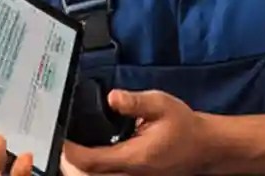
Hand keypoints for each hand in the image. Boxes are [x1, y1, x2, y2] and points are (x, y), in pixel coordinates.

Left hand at [63, 90, 205, 175]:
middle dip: (70, 163)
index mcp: (134, 157)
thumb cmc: (183, 126)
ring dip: (80, 168)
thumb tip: (112, 97)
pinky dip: (93, 169)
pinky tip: (89, 155)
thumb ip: (135, 102)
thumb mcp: (161, 104)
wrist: (204, 147)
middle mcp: (131, 174)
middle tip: (62, 141)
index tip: (60, 136)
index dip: (71, 152)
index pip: (92, 161)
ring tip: (71, 148)